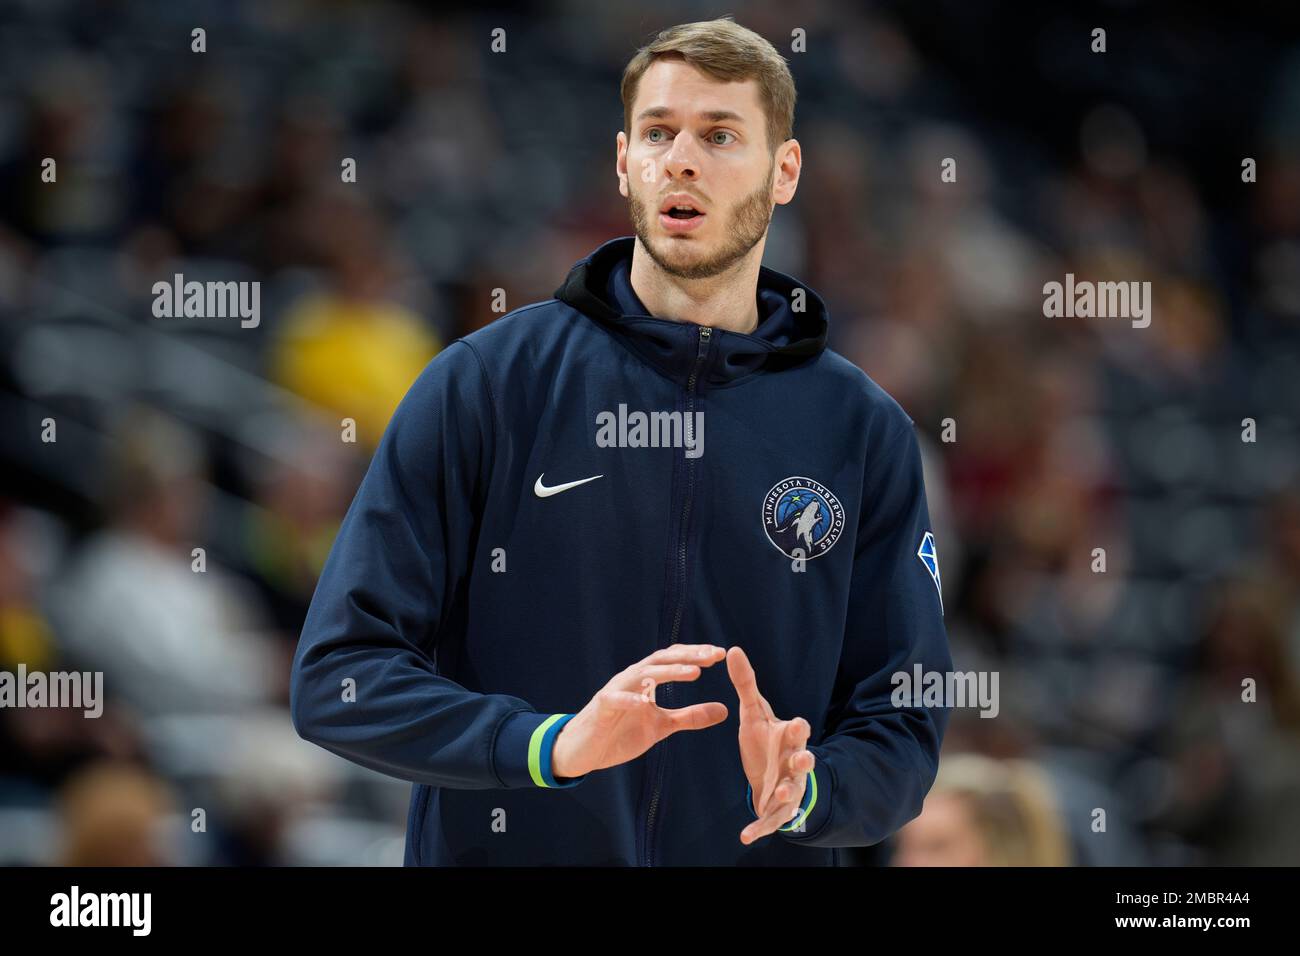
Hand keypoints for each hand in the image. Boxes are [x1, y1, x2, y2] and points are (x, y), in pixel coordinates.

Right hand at [551, 644, 728, 778]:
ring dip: (668, 671)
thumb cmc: (620, 732)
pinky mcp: (601, 708)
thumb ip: (690, 717)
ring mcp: (615, 691)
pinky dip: (628, 698)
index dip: (696, 654)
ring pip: (642, 674)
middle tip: (713, 655)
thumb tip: (725, 710)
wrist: (583, 750)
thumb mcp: (661, 726)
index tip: (721, 654)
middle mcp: (632, 678)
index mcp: (646, 680)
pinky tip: (644, 701)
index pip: (673, 659)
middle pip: (662, 660)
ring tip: (693, 672)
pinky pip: (614, 699)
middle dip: (688, 656)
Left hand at [726, 646, 815, 844]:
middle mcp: (794, 762)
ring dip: (787, 792)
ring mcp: (788, 787)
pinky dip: (760, 828)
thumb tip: (733, 649)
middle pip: (805, 761)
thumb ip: (745, 684)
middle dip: (805, 760)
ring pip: (793, 791)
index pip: (799, 731)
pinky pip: (771, 820)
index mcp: (789, 737)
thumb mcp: (754, 713)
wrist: (769, 775)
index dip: (798, 729)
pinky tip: (746, 836)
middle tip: (804, 758)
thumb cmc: (766, 740)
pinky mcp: (778, 809)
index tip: (796, 724)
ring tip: (779, 792)